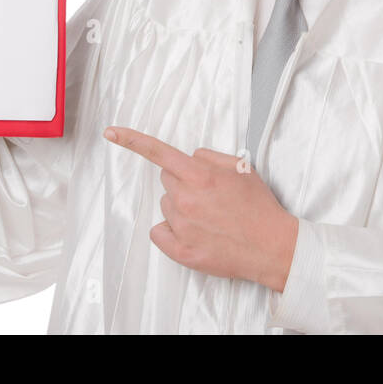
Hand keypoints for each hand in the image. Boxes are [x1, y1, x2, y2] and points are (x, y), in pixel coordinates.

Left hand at [103, 126, 298, 291]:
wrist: (272, 246)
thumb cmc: (259, 207)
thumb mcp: (242, 168)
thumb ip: (210, 157)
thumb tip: (191, 158)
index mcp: (200, 176)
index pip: (158, 152)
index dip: (131, 140)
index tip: (111, 133)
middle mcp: (186, 199)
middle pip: (167, 180)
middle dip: (183, 182)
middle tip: (209, 195)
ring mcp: (181, 227)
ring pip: (166, 205)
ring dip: (181, 207)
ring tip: (210, 217)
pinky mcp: (180, 251)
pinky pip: (159, 232)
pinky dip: (171, 231)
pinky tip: (195, 233)